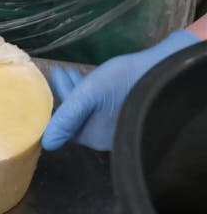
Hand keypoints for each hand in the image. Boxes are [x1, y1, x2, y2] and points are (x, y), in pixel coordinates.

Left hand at [42, 30, 199, 150]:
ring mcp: (118, 129)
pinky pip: (103, 108)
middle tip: (61, 72)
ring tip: (71, 71)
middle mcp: (105, 138)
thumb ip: (67, 117)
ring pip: (89, 110)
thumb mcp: (89, 95)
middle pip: (76, 117)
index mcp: (94, 136)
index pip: (64, 124)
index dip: (56, 103)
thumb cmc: (124, 83)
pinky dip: (93, 94)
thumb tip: (47, 143)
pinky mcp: (128, 117)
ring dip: (78, 90)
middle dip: (67, 94)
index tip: (52, 82)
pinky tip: (93, 80)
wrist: (166, 72)